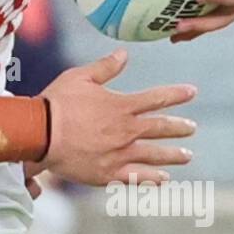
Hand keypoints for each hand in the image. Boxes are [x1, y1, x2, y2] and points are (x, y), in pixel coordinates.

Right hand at [29, 50, 196, 188]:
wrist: (41, 134)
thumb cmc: (57, 102)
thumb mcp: (80, 77)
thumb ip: (105, 67)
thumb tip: (124, 53)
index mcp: (121, 106)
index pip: (157, 98)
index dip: (177, 94)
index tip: (192, 92)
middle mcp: (126, 131)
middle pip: (161, 128)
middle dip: (179, 128)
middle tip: (192, 128)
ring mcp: (120, 154)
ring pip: (154, 155)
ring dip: (173, 155)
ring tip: (186, 156)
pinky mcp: (109, 173)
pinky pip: (137, 177)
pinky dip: (152, 178)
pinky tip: (163, 179)